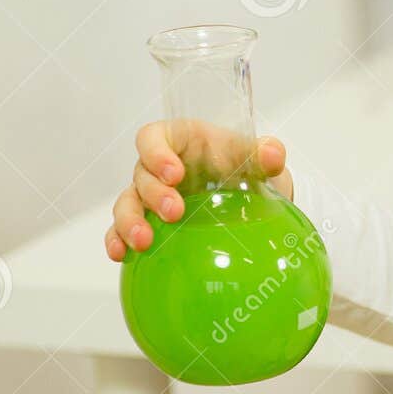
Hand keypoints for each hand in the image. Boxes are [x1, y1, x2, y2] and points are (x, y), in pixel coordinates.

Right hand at [104, 121, 292, 261]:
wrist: (248, 193)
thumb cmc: (242, 164)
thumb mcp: (254, 157)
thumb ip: (263, 153)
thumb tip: (274, 155)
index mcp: (177, 140)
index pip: (152, 138)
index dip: (156, 153)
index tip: (174, 173)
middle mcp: (156, 166)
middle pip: (140, 175)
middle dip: (153, 194)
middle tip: (174, 212)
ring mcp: (148, 195)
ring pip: (126, 204)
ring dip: (129, 222)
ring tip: (143, 241)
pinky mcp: (147, 221)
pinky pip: (123, 230)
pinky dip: (119, 241)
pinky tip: (122, 256)